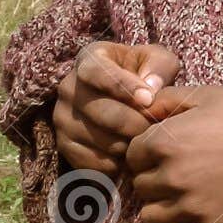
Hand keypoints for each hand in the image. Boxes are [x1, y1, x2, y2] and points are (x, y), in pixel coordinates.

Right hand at [52, 42, 180, 176]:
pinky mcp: (64, 145)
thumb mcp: (157, 59)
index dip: (123, 86)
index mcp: (89, 58)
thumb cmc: (144, 73)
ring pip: (99, 139)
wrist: (123, 98)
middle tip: (156, 126)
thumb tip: (151, 91)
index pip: (98, 72)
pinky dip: (115, 163)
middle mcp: (69, 87)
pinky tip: (130, 155)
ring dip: (128, 144)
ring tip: (145, 139)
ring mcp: (63, 118)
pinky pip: (91, 161)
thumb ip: (159, 67)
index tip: (148, 100)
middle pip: (102, 111)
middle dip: (135, 121)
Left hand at [126, 86, 222, 222]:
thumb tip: (143, 108)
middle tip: (181, 169)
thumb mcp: (210, 95)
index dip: (147, 150)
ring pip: (150, 217)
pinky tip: (193, 214)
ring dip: (162, 206)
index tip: (166, 149)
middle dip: (155, 176)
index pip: (132, 154)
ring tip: (184, 194)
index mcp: (167, 141)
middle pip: (141, 186)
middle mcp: (172, 177)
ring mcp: (190, 207)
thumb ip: (168, 100)